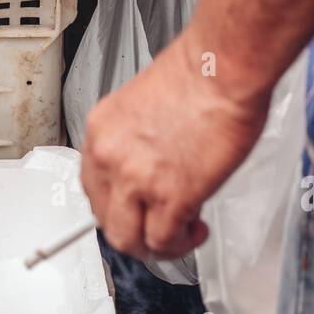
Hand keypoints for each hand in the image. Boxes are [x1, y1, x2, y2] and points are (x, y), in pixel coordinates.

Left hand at [80, 26, 270, 258]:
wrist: (221, 68)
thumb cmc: (199, 74)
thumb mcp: (146, 104)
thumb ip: (139, 140)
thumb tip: (152, 165)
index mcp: (101, 129)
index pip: (92, 184)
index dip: (116, 202)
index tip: (134, 207)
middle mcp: (110, 155)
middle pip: (104, 217)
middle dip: (133, 228)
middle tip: (157, 225)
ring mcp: (136, 179)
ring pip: (128, 239)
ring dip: (154, 245)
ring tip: (178, 234)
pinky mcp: (170, 196)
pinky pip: (164, 241)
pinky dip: (180, 244)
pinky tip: (195, 230)